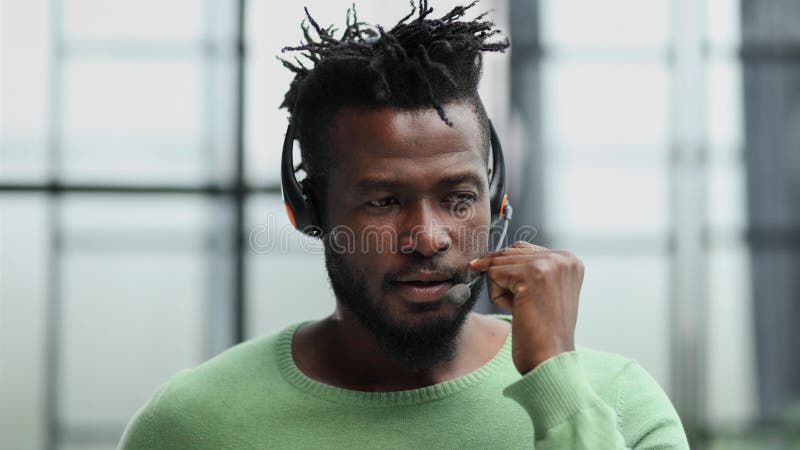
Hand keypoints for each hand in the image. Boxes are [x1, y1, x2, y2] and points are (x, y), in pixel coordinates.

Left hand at [470, 241, 583, 374]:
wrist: (550, 361)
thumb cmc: (541, 332)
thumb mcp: (539, 292)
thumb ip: (522, 269)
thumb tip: (479, 261)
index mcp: (570, 260)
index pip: (521, 248)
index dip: (506, 270)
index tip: (516, 294)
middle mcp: (564, 257)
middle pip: (508, 253)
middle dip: (505, 282)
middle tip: (527, 307)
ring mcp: (550, 263)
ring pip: (498, 263)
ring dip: (501, 290)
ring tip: (525, 310)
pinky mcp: (532, 273)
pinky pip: (492, 275)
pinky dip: (497, 297)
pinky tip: (519, 311)